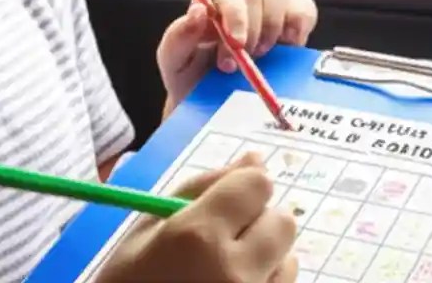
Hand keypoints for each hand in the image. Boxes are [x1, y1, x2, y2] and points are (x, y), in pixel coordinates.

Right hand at [95, 153, 297, 282]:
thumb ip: (199, 188)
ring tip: (220, 275)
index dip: (242, 190)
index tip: (225, 204)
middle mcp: (234, 270)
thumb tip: (255, 160)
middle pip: (283, 221)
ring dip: (264, 259)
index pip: (257, 186)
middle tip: (222, 241)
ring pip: (288, 258)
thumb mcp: (143, 232)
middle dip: (258, 224)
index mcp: (197, 236)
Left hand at [158, 0, 317, 113]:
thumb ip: (178, 36)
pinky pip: (303, 6)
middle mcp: (240, 2)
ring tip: (266, 53)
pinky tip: (291, 43)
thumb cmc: (192, 82)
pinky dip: (301, 20)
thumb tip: (198, 11)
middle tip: (249, 57)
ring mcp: (267, 10)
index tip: (237, 43)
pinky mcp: (292, 23)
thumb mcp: (174, 63)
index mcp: (211, 5)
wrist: (214, 108)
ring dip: (274, 24)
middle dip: (254, 27)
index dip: (235, 14)